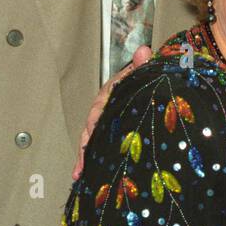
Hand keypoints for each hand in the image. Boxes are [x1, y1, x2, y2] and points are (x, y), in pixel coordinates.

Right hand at [73, 45, 152, 179]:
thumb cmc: (142, 78)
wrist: (146, 83)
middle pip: (91, 127)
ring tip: (79, 173)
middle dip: (85, 145)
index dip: (95, 119)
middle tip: (82, 162)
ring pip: (90, 139)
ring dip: (84, 156)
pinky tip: (83, 175)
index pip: (100, 106)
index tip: (92, 129)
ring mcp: (105, 122)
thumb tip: (144, 50)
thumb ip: (142, 64)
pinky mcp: (108, 132)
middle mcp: (103, 109)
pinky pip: (97, 146)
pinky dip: (89, 160)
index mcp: (110, 93)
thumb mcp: (143, 72)